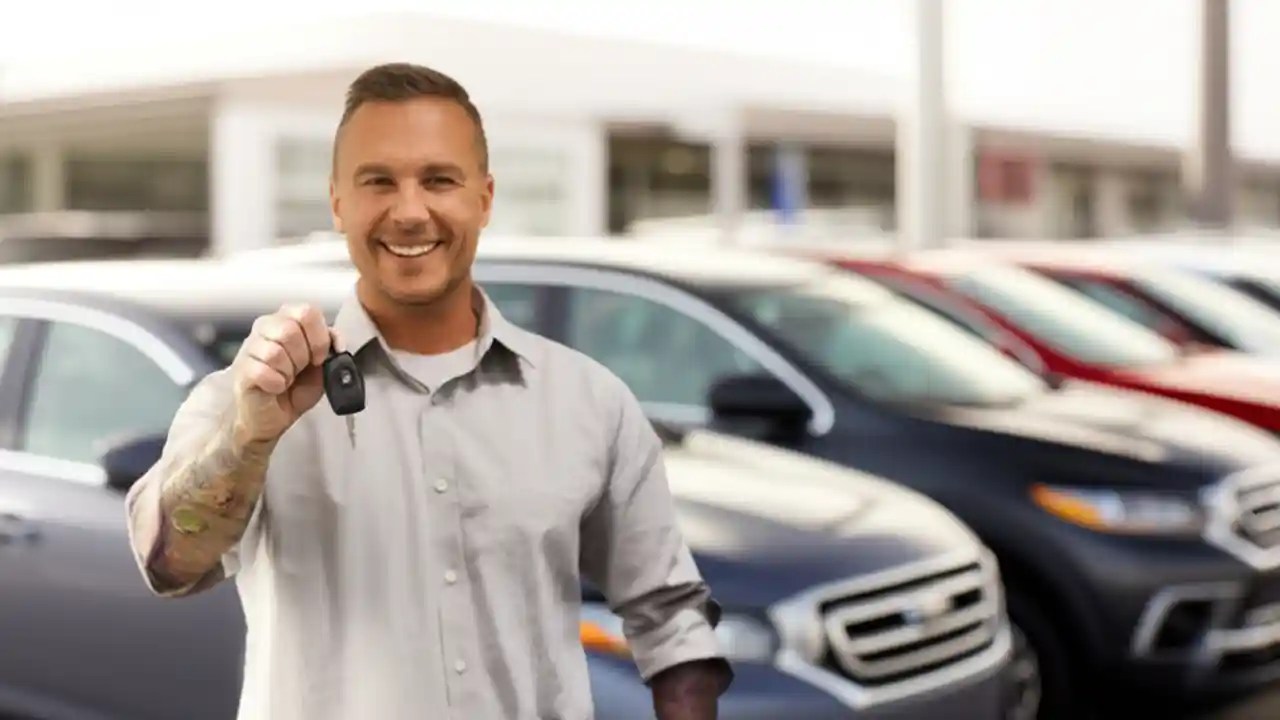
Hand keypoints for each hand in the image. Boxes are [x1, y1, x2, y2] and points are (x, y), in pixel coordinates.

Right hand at [231, 303, 340, 442]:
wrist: (273, 415)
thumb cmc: (295, 387)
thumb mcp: (322, 364)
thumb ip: (330, 345)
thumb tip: (336, 339)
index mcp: (288, 320)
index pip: (307, 312)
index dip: (319, 337)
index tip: (319, 357)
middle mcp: (266, 327)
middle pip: (290, 330)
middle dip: (302, 357)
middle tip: (298, 371)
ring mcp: (250, 347)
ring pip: (275, 352)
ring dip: (288, 373)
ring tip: (285, 379)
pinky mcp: (242, 369)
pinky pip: (263, 371)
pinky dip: (275, 384)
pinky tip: (275, 387)